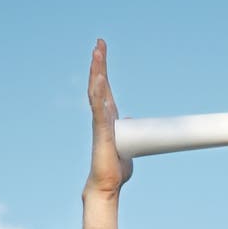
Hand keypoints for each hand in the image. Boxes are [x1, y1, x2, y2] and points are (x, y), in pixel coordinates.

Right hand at [84, 38, 132, 198]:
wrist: (108, 186)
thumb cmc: (116, 170)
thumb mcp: (127, 147)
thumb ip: (129, 133)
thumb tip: (131, 122)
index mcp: (109, 119)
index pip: (105, 91)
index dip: (103, 72)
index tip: (102, 54)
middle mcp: (102, 118)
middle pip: (100, 86)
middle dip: (99, 64)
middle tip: (99, 43)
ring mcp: (100, 124)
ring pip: (97, 93)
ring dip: (97, 71)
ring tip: (97, 51)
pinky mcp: (102, 133)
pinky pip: (99, 110)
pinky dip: (98, 94)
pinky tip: (98, 78)